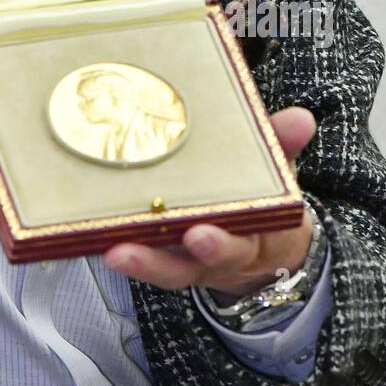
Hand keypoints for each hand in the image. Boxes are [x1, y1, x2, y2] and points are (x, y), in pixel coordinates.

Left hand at [103, 106, 316, 297]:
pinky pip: (130, 250)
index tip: (200, 234)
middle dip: (159, 259)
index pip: (231, 247)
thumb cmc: (258, 204)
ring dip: (131, 258)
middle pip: (181, 267)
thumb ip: (285, 148)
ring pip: (151, 265)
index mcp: (242, 240)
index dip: (214, 245)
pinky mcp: (149, 249)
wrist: (257, 249)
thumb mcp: (278, 179)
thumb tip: (301, 119)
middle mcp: (204, 259)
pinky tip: (84, 232)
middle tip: (129, 249)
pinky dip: (107, 242)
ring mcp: (175, 258)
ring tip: (108, 249)